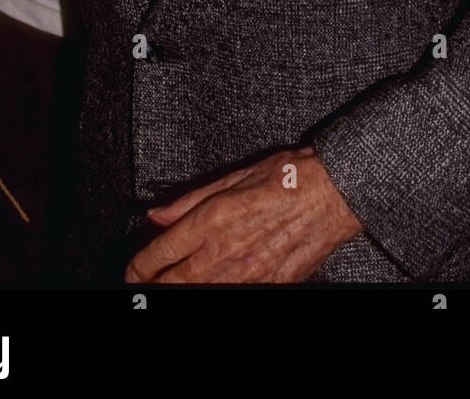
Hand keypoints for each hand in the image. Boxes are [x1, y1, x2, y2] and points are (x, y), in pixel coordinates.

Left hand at [123, 147, 362, 283]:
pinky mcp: (271, 284)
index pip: (165, 250)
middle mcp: (228, 249)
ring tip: (173, 286)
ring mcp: (249, 272)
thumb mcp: (236, 176)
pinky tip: (213, 286)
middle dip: (156, 284)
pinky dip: (218, 291)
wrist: (336, 193)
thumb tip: (158, 212)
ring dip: (183, 289)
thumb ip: (192, 198)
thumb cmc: (291, 177)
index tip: (133, 269)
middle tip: (144, 284)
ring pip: (202, 291)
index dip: (142, 264)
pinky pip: (235, 294)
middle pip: (177, 280)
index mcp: (216, 217)